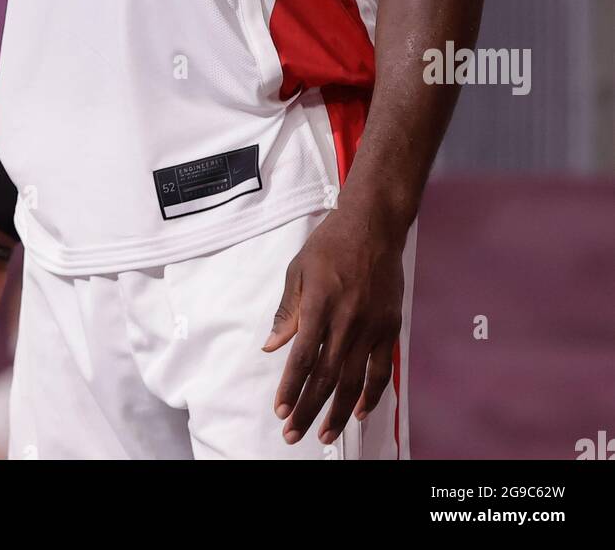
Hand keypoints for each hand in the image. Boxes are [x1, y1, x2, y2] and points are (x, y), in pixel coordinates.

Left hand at [262, 203, 405, 445]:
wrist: (373, 225)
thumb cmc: (330, 244)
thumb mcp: (297, 270)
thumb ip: (286, 312)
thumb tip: (271, 347)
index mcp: (319, 304)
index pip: (302, 357)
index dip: (290, 388)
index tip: (280, 410)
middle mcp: (346, 319)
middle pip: (326, 376)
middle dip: (308, 409)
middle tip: (293, 434)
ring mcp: (371, 326)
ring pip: (354, 380)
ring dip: (338, 411)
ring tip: (325, 434)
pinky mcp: (390, 327)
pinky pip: (381, 369)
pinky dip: (371, 394)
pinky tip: (359, 412)